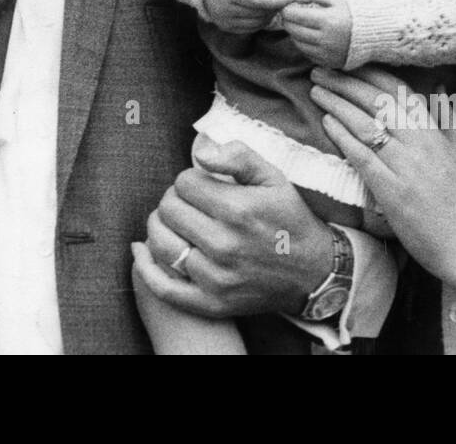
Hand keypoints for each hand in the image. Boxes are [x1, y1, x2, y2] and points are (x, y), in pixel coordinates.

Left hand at [132, 140, 329, 317]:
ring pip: (161, 243)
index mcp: (238, 210)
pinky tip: (141, 250)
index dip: (190, 179)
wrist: (313, 273)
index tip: (202, 185)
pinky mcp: (211, 303)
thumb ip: (237, 156)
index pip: (184, 183)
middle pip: (168, 210)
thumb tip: (199, 152)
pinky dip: (145, 268)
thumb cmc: (290, 219)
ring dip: (159, 226)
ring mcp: (216, 278)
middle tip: (189, 203)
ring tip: (173, 222)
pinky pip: (164, 288)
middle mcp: (224, 245)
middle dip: (174, 199)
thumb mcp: (273, 177)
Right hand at [202, 0, 293, 32]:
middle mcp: (225, 10)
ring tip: (274, 3)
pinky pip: (251, 28)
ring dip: (270, 14)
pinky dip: (261, 21)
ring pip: (257, 23)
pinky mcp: (227, 28)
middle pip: (260, 13)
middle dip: (276, 7)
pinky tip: (264, 10)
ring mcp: (225, 21)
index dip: (279, 1)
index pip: (259, 1)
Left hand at [282, 0, 352, 67]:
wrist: (374, 33)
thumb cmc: (353, 12)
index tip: (287, 7)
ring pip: (298, 43)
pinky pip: (307, 54)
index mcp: (327, 20)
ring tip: (300, 25)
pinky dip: (304, 45)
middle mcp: (326, 39)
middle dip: (288, 22)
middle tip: (290, 15)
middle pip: (293, 30)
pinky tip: (309, 36)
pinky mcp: (328, 62)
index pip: (295, 16)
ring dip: (294, 34)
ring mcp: (327, 53)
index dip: (287, 10)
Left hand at [310, 64, 455, 281]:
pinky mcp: (392, 190)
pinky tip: (326, 122)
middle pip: (376, 101)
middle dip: (345, 82)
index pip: (398, 90)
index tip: (346, 62)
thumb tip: (441, 87)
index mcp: (435, 132)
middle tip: (320, 71)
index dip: (370, 73)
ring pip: (366, 123)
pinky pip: (363, 156)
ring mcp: (406, 166)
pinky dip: (343, 136)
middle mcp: (420, 143)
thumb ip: (448, 120)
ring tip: (316, 90)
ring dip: (337, 103)